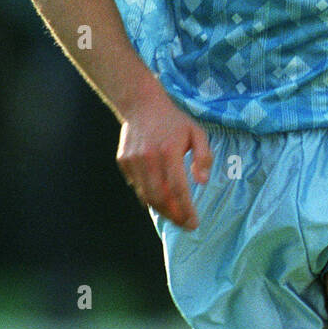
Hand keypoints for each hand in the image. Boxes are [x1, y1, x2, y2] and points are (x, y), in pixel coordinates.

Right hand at [116, 91, 213, 229]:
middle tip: (185, 224)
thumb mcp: (197, 133)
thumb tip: (202, 181)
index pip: (178, 189)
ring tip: (175, 216)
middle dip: (174, 216)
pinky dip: (148, 196)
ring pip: (146, 196)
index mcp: (169, 151)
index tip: (194, 223)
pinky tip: (160, 198)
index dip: (186, 210)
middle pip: (160, 198)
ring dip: (161, 210)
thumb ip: (204, 156)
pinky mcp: (123, 161)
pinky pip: (137, 186)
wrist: (142, 105)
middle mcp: (149, 158)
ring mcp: (133, 160)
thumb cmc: (174, 121)